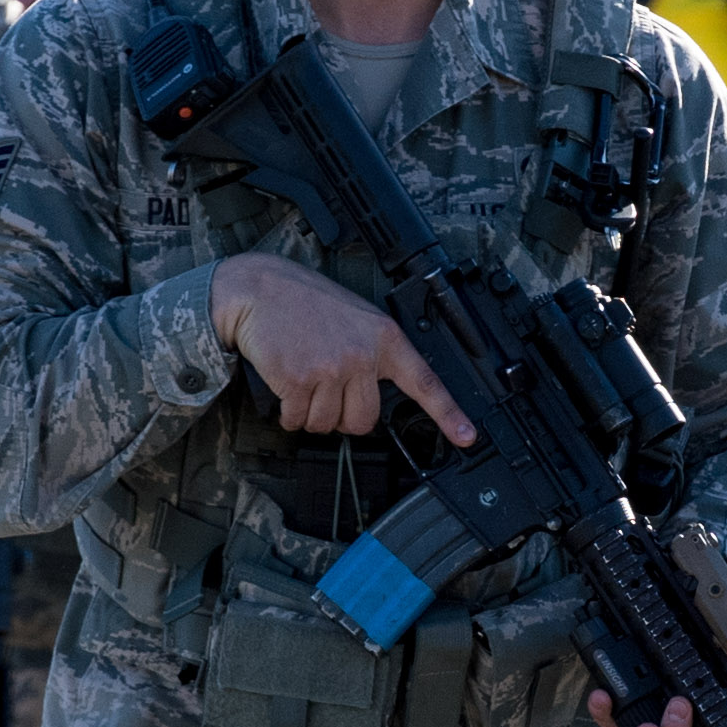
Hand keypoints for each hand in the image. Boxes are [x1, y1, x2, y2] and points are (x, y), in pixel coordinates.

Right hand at [212, 253, 476, 441]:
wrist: (259, 289)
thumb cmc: (303, 303)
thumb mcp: (355, 317)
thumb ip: (373, 353)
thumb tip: (372, 395)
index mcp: (384, 338)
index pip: (425, 382)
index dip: (449, 415)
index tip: (467, 437)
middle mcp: (362, 356)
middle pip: (364, 421)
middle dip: (342, 415)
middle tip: (326, 389)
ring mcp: (331, 369)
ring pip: (328, 424)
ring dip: (311, 414)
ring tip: (303, 378)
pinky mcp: (299, 381)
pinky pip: (298, 421)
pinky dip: (288, 414)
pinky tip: (285, 386)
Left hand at [586, 606, 726, 726]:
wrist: (673, 605)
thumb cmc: (714, 627)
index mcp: (716, 713)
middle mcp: (685, 722)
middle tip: (679, 708)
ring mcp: (654, 715)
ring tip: (648, 726)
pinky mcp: (625, 703)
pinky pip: (613, 718)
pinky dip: (606, 713)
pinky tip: (604, 696)